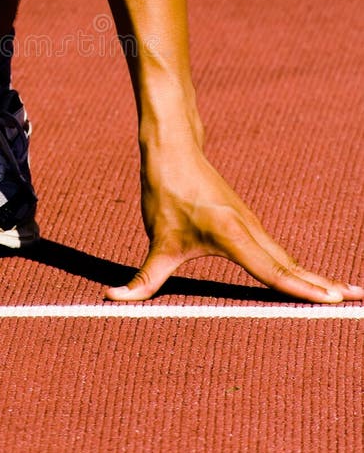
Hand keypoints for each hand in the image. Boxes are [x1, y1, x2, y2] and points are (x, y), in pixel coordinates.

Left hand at [105, 145, 363, 302]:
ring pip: (287, 259)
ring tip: (346, 297)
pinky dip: (299, 270)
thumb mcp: (156, 238)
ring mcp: (252, 224)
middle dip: (323, 287)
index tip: (331, 301)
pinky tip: (313, 282)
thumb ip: (143, 278)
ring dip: (316, 279)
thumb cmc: (166, 191)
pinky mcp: (248, 223)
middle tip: (355, 303)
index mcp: (232, 233)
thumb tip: (113, 300)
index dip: (300, 289)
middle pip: (291, 266)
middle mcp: (249, 228)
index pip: (271, 269)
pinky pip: (278, 253)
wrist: (175, 148)